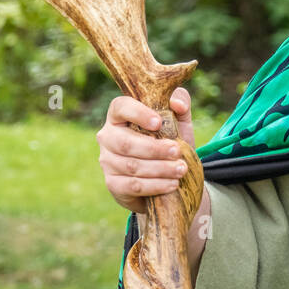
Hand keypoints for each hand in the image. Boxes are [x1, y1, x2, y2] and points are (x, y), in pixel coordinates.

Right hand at [96, 87, 195, 212]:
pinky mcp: (113, 184)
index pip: (120, 107)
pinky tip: (172, 184)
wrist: (167, 175)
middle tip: (177, 151)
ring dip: (160, 168)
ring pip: (132, 166)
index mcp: (119, 115)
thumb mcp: (178, 120)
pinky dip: (155, 185)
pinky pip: (133, 185)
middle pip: (125, 142)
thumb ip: (180, 103)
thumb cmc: (168, 140)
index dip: (138, 113)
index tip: (158, 122)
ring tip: (181, 169)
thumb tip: (177, 103)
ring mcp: (107, 161)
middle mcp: (108, 136)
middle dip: (154, 148)